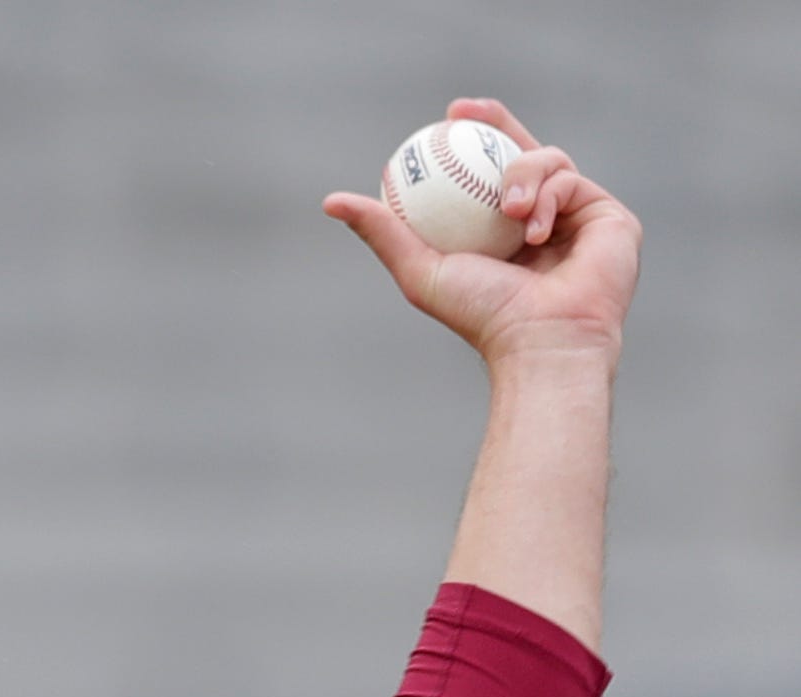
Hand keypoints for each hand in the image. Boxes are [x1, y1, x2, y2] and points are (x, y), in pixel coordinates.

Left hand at [323, 99, 641, 367]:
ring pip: (546, 159)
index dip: (468, 138)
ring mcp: (577, 216)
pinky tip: (532, 230)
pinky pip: (572, 179)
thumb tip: (332, 200)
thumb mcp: (419, 269)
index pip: (484, 173)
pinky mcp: (610, 216)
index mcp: (499, 232)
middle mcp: (540, 220)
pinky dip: (547, 197)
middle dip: (497, 122)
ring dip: (521, 174)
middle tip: (466, 112)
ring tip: (506, 210)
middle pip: (522, 151)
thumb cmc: (480, 314)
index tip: (444, 118)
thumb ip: (383, 232)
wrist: (541, 338)